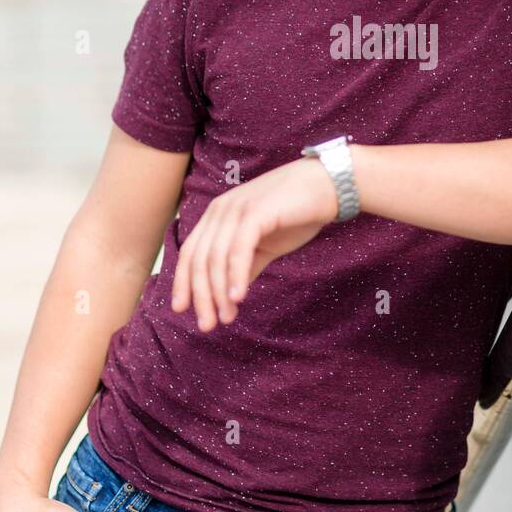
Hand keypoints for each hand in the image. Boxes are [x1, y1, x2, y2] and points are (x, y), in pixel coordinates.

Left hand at [171, 157, 339, 330]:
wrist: (327, 186)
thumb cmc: (296, 214)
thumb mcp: (264, 245)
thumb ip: (244, 266)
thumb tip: (228, 296)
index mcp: (217, 215)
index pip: (191, 253)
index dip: (184, 282)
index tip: (183, 310)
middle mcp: (221, 210)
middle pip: (200, 259)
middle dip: (201, 296)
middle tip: (207, 325)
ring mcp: (236, 209)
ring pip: (217, 258)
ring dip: (218, 292)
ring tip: (226, 318)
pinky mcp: (256, 212)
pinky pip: (239, 249)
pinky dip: (235, 275)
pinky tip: (238, 298)